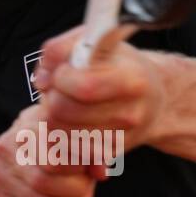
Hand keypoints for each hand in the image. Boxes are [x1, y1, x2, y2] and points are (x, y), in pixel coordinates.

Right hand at [0, 103, 104, 196]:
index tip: (92, 166)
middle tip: (88, 186)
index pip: (56, 154)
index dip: (79, 165)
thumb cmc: (52, 144)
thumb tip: (102, 173)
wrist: (13, 161)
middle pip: (46, 182)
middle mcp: (6, 150)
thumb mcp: (70, 137)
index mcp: (26, 127)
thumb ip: (89, 149)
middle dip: (77, 189)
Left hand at [32, 24, 165, 155]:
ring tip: (63, 104)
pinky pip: (66, 150)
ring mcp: (119, 138)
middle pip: (63, 112)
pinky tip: (68, 121)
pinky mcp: (107, 155)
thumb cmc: (121, 65)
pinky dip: (59, 136)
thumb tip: (41, 80)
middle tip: (58, 90)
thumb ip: (62, 49)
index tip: (63, 71)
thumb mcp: (97, 41)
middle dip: (51, 97)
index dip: (61, 77)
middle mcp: (129, 113)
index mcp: (131, 80)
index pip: (83, 86)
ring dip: (50, 117)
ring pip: (59, 134)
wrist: (153, 99)